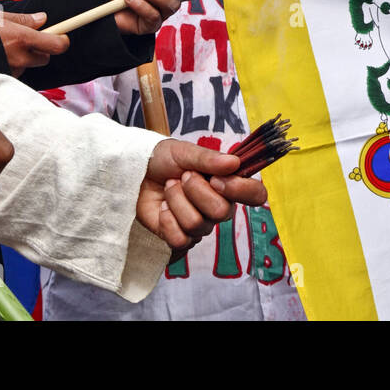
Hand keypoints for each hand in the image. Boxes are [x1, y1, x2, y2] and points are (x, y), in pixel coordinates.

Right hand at [0, 10, 69, 76]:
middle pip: (44, 58)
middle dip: (41, 50)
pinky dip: (11, 66)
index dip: (62, 41)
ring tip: (5, 48)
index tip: (62, 37)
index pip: (57, 45)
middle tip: (28, 41)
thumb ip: (23, 19)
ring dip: (24, 59)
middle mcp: (20, 57)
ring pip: (28, 66)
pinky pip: (15, 73)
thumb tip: (42, 19)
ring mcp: (12, 70)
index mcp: (23, 38)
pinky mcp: (3, 79)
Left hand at [136, 139, 267, 258]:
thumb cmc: (162, 160)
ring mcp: (200, 224)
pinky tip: (161, 208)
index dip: (241, 190)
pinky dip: (166, 220)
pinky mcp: (180, 238)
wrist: (134, 172)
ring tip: (168, 187)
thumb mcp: (184, 151)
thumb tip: (234, 162)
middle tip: (182, 177)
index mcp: (226, 183)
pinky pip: (181, 239)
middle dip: (195, 190)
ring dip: (176, 201)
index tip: (217, 179)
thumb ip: (209, 158)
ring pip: (197, 224)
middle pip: (222, 212)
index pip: (255, 194)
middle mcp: (218, 206)